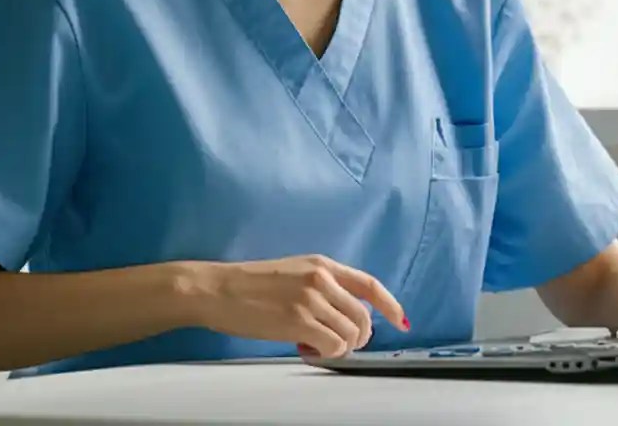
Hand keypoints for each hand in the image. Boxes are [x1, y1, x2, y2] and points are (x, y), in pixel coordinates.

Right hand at [193, 254, 408, 358]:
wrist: (218, 290)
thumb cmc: (249, 284)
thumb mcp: (293, 272)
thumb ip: (321, 286)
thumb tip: (344, 314)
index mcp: (322, 264)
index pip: (369, 284)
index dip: (390, 304)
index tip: (400, 320)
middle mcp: (322, 279)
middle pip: (363, 316)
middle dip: (359, 337)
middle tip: (339, 344)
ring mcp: (311, 300)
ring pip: (350, 334)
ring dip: (339, 347)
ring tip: (315, 345)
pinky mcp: (298, 321)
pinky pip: (332, 345)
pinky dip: (326, 354)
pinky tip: (307, 349)